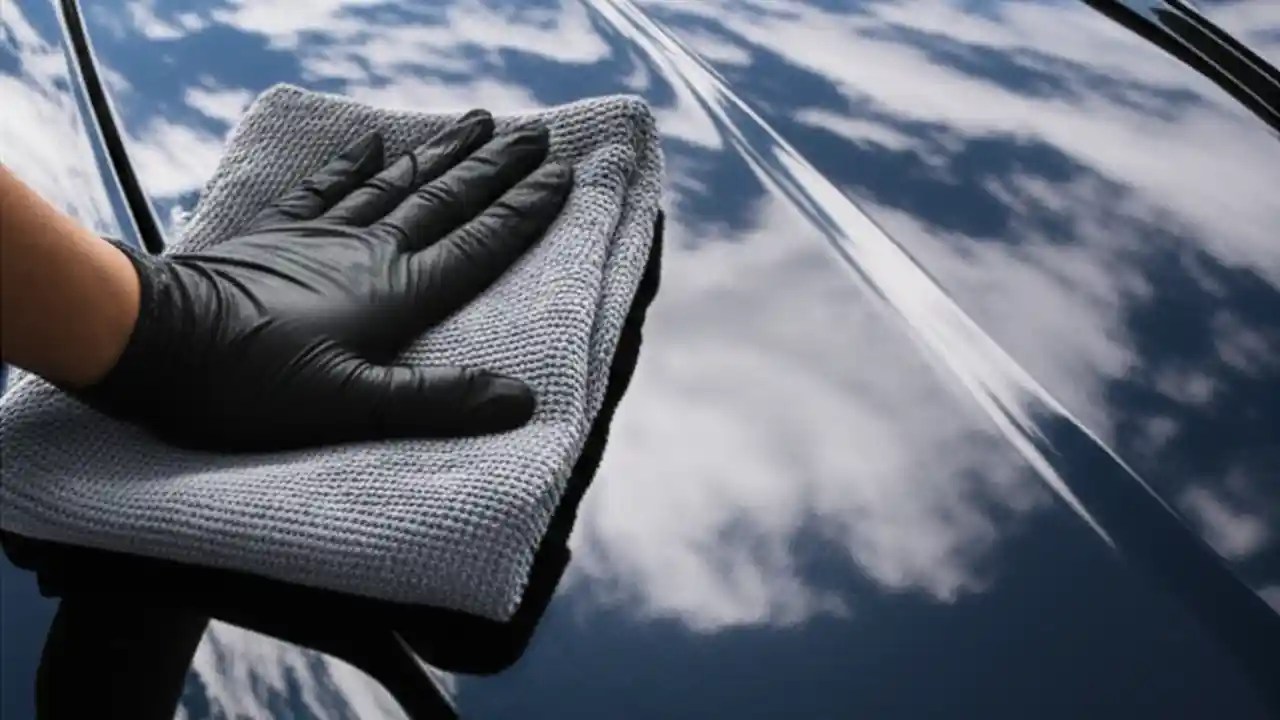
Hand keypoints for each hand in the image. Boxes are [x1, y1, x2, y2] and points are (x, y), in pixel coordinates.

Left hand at [73, 111, 571, 450]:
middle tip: (536, 132)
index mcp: (396, 292)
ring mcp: (323, 237)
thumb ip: (437, 402)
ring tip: (479, 119)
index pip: (477, 244)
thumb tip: (521, 400)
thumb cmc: (253, 384)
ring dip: (443, 152)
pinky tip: (374, 141)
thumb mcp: (351, 407)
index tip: (562, 175)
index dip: (522, 211)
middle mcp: (370, 251)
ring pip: (399, 183)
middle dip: (496, 168)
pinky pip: (328, 187)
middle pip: (447, 200)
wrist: (158, 343)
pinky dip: (355, 162)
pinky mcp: (279, 234)